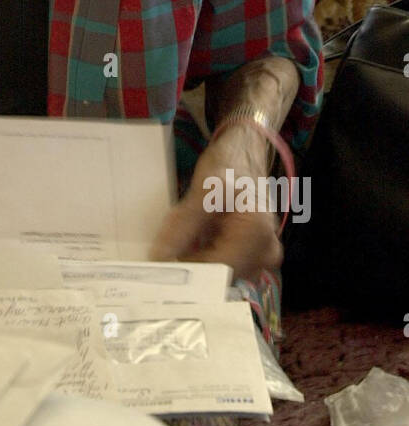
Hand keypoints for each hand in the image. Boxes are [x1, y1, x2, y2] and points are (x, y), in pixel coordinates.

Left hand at [148, 128, 282, 281]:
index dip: (186, 271)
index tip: (159, 268)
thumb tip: (159, 258)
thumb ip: (182, 227)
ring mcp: (262, 256)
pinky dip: (205, 255)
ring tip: (185, 237)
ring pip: (218, 271)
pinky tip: (197, 238)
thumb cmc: (228, 165)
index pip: (215, 270)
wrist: (245, 152)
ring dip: (197, 258)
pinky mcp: (254, 255)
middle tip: (168, 248)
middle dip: (191, 263)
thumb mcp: (202, 190)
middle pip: (218, 274)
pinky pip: (223, 265)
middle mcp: (266, 252)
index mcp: (257, 235)